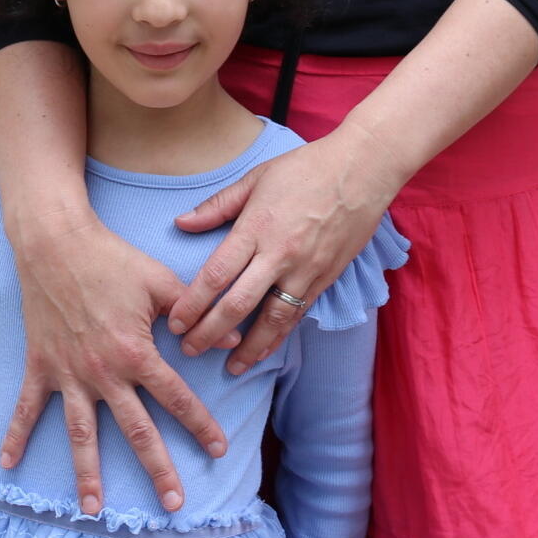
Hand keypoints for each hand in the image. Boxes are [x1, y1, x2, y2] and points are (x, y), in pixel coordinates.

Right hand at [2, 212, 227, 515]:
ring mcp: (68, 373)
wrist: (55, 243)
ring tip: (93, 509)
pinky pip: (27, 407)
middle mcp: (103, 372)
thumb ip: (194, 313)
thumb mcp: (161, 282)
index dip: (201, 425)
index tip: (219, 450)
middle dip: (157, 468)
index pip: (176, 398)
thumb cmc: (113, 259)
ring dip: (88, 473)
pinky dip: (15, 434)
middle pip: (135, 430)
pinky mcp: (40, 365)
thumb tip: (229, 339)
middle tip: (173, 504)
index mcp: (136, 353)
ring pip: (81, 433)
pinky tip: (7, 463)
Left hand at [168, 130, 404, 373]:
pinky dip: (281, 335)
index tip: (175, 322)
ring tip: (230, 368)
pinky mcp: (326, 277)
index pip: (216, 274)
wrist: (361, 170)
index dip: (193, 303)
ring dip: (249, 348)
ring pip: (272, 319)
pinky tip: (266, 349)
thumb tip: (181, 223)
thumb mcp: (256, 178)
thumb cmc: (305, 169)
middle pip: (238, 304)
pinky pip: (299, 313)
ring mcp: (305, 269)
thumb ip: (217, 205)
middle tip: (188, 351)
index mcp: (256, 227)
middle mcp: (279, 254)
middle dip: (210, 333)